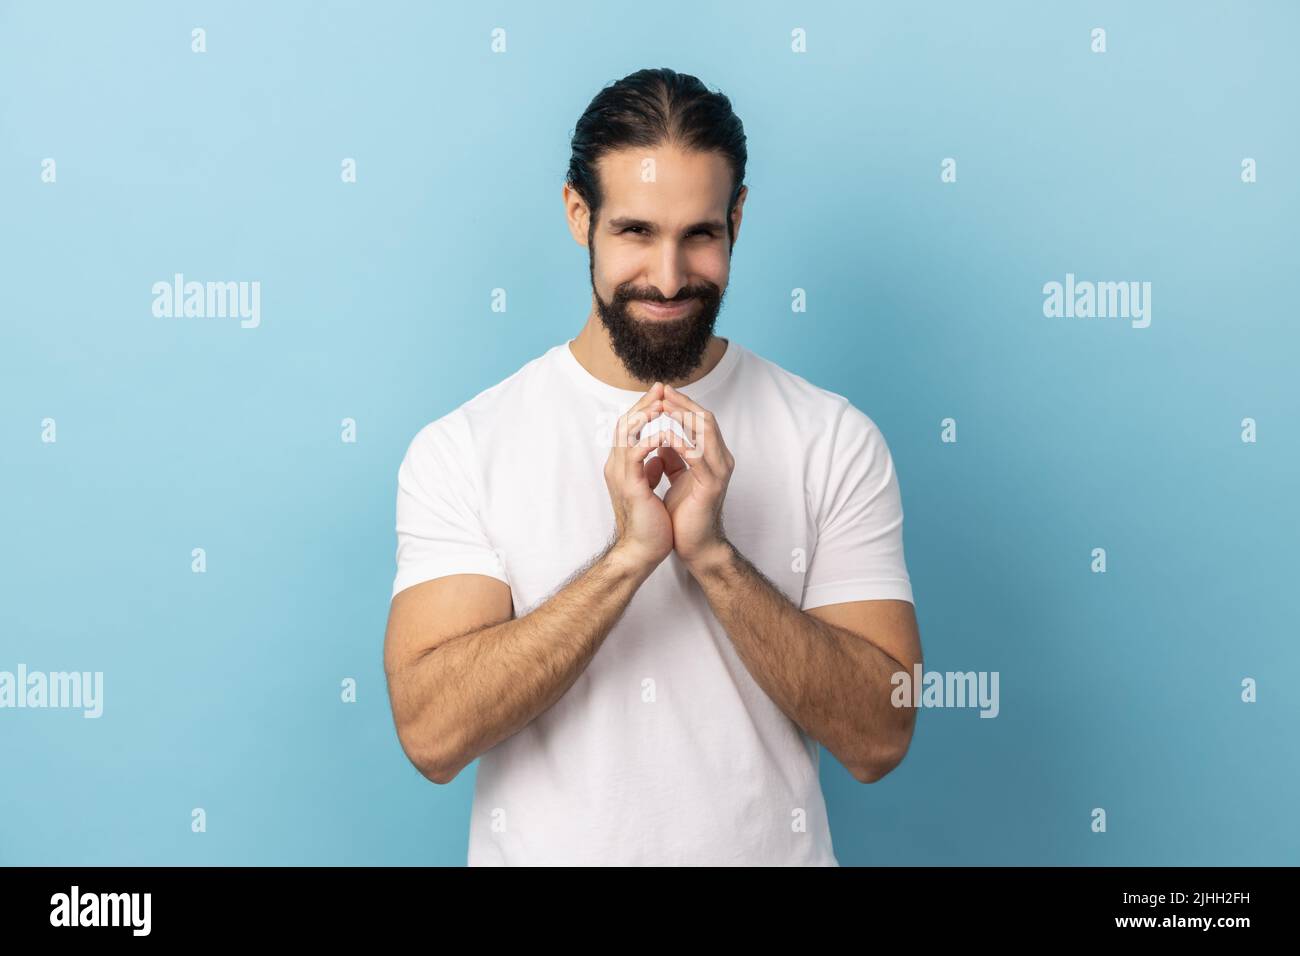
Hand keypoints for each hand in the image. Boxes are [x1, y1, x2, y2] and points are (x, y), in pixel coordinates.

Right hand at [604, 382, 674, 570]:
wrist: (643, 553)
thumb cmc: (650, 523)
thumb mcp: (650, 488)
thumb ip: (651, 469)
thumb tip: (659, 456)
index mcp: (623, 465)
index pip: (631, 427)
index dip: (645, 408)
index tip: (662, 394)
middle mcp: (617, 466)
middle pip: (626, 423)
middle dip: (644, 403)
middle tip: (661, 387)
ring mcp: (621, 475)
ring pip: (626, 434)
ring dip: (644, 415)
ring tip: (660, 401)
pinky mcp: (630, 487)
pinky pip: (635, 455)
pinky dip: (648, 440)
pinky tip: (663, 433)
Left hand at [657, 384, 734, 569]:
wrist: (694, 545)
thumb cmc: (685, 514)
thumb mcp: (676, 478)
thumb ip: (673, 458)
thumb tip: (661, 439)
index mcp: (712, 456)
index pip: (699, 420)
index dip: (681, 404)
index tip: (660, 392)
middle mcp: (720, 459)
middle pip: (704, 420)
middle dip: (682, 403)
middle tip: (662, 390)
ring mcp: (719, 471)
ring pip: (705, 432)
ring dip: (683, 416)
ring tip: (663, 405)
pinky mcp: (712, 485)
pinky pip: (698, 458)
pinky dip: (682, 443)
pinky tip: (665, 436)